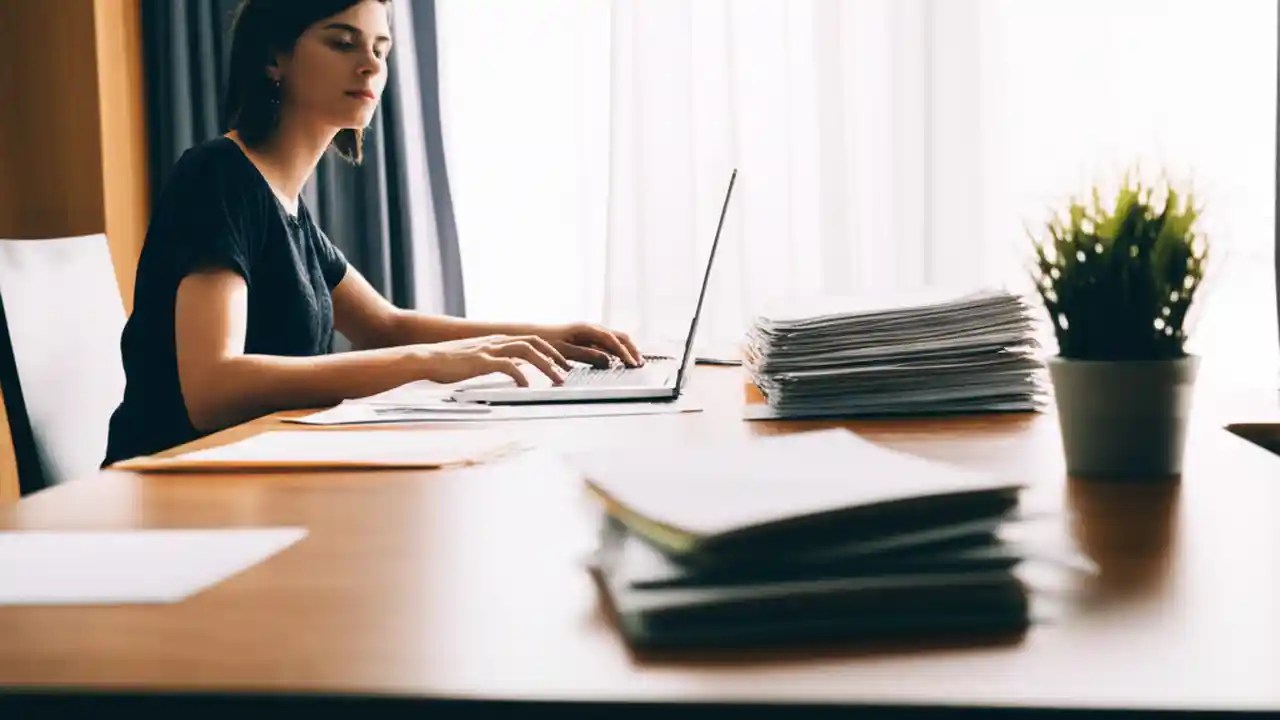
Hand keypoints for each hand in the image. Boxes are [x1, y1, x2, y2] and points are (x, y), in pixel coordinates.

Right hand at [412, 335, 571, 386]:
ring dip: (545, 366)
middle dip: (554, 356)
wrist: (425, 358)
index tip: (561, 363)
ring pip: (527, 351)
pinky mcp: (481, 361)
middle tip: (567, 371)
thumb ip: (494, 360)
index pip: (531, 339)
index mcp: (496, 340)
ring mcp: (489, 349)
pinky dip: (521, 376)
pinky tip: (527, 387)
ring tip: (557, 380)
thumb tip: (509, 368)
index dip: (549, 350)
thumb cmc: (447, 362)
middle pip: (535, 342)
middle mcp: (496, 341)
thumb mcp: (476, 358)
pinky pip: (508, 366)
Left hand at [534, 322, 643, 367]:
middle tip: (640, 364)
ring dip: (625, 350)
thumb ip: (586, 354)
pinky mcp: (586, 339)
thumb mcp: (564, 351)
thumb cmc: (545, 342)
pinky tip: (619, 360)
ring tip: (634, 363)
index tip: (632, 364)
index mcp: (586, 329)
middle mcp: (590, 328)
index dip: (624, 352)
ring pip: (614, 339)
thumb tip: (607, 359)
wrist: (531, 335)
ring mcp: (589, 333)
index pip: (612, 340)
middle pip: (618, 337)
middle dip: (631, 350)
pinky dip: (616, 351)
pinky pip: (606, 344)